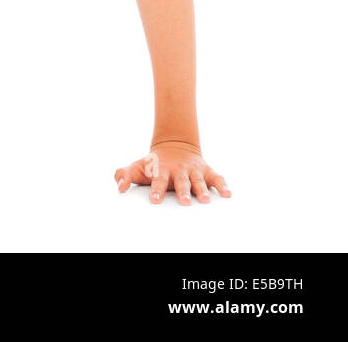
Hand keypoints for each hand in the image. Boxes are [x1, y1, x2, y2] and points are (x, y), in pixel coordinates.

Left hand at [114, 140, 231, 203]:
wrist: (175, 145)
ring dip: (202, 189)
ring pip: (199, 180)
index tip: (155, 200)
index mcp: (162, 170)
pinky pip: (216, 178)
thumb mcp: (138, 167)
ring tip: (206, 200)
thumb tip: (120, 188)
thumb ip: (125, 175)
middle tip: (185, 202)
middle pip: (181, 182)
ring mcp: (193, 170)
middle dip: (183, 191)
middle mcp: (178, 170)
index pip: (158, 180)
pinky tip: (228, 194)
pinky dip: (222, 185)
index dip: (156, 190)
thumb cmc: (154, 164)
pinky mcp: (206, 171)